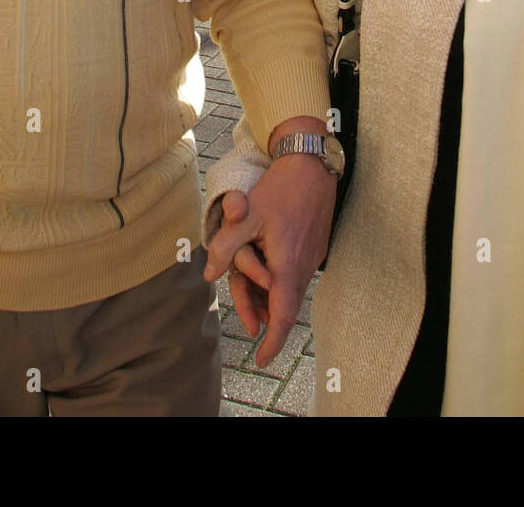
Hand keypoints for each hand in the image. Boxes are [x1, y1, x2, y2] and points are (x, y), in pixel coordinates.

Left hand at [204, 156, 335, 367]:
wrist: (311, 164)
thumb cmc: (279, 188)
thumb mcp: (245, 215)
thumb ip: (225, 247)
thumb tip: (208, 275)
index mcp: (287, 263)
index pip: (283, 315)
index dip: (274, 341)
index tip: (262, 360)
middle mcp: (304, 265)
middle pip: (284, 306)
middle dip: (264, 318)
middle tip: (249, 328)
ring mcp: (313, 257)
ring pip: (290, 290)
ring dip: (270, 297)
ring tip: (252, 299)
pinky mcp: (315, 248)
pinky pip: (296, 275)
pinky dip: (280, 281)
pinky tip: (267, 272)